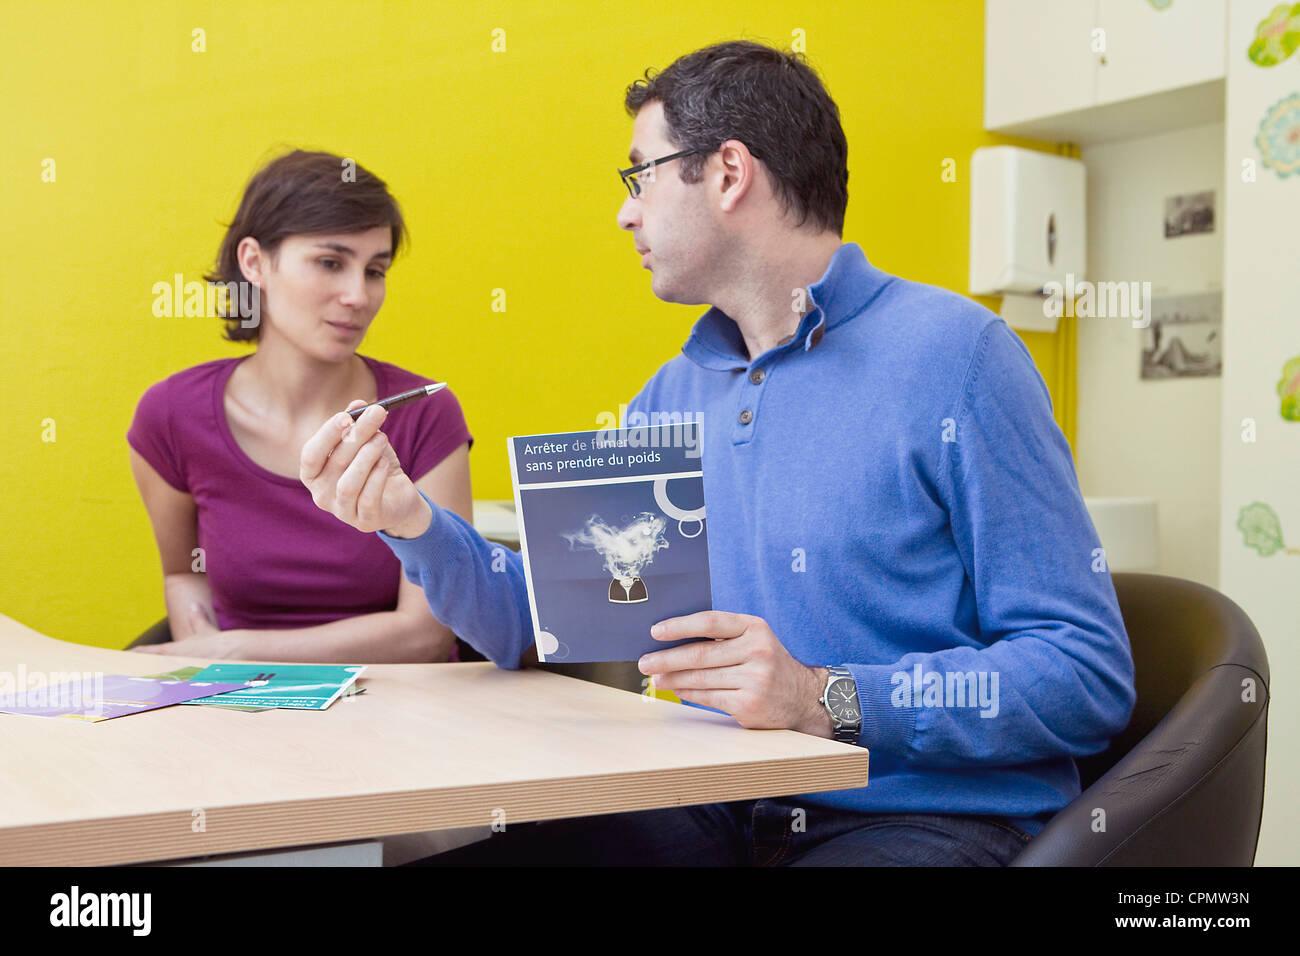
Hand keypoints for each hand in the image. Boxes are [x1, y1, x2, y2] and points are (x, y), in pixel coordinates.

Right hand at [299, 400, 430, 537]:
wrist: (398, 498)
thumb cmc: (374, 467)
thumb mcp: (366, 442)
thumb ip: (358, 425)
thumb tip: (358, 404)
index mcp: (314, 474)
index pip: (311, 454)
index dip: (327, 435)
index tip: (346, 416)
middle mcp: (321, 495)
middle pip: (335, 462)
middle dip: (358, 435)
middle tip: (378, 413)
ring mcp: (341, 512)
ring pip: (348, 483)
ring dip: (367, 456)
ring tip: (382, 438)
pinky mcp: (363, 522)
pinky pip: (368, 498)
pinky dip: (377, 477)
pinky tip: (385, 463)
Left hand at [638, 611, 833, 736]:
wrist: (803, 697)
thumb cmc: (768, 664)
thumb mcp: (755, 640)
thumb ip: (723, 637)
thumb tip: (674, 640)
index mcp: (755, 628)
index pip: (711, 622)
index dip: (680, 626)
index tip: (655, 631)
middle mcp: (757, 651)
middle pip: (700, 654)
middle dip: (667, 658)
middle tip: (644, 662)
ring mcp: (754, 679)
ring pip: (701, 678)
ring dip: (672, 678)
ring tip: (655, 678)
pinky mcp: (748, 703)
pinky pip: (708, 697)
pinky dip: (688, 693)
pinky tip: (676, 690)